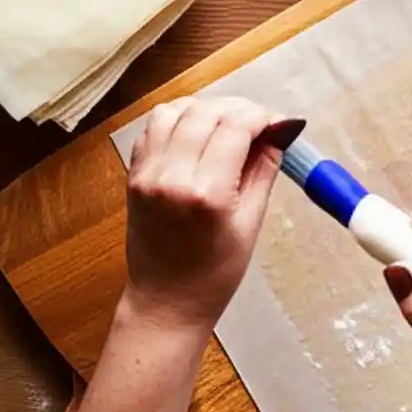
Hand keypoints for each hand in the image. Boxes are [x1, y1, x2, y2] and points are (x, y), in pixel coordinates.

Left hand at [123, 97, 290, 330]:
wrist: (166, 302)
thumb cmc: (214, 274)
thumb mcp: (250, 224)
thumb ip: (263, 170)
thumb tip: (278, 132)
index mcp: (206, 194)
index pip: (235, 127)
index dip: (261, 117)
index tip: (277, 123)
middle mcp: (171, 177)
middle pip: (206, 112)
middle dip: (238, 109)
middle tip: (258, 123)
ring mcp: (147, 174)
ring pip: (174, 110)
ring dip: (205, 109)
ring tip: (226, 125)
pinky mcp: (134, 175)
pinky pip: (153, 128)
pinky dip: (178, 120)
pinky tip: (197, 134)